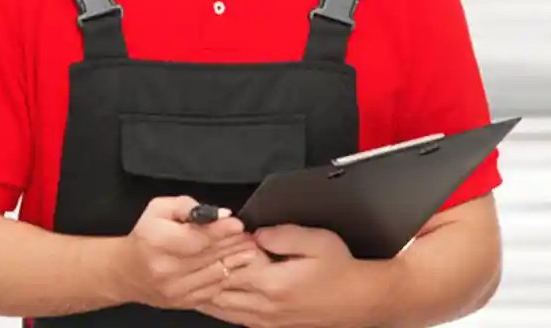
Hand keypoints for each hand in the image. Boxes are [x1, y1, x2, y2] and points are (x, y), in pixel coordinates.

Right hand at [116, 196, 260, 310]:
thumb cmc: (146, 236)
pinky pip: (213, 289)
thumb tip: (218, 214)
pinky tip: (237, 265)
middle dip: (233, 243)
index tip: (237, 224)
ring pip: (215, 273)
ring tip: (249, 248)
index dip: (220, 231)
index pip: (196, 238)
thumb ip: (187, 206)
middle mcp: (165, 268)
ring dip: (235, 260)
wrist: (128, 272)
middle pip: (209, 255)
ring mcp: (175, 289)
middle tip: (248, 235)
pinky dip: (227, 276)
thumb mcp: (160, 209)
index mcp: (157, 241)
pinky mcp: (183, 302)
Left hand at [198, 224, 389, 327]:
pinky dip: (218, 305)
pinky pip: (232, 318)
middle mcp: (264, 306)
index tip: (213, 235)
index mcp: (272, 283)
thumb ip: (282, 234)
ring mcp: (265, 320)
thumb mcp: (317, 240)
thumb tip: (254, 232)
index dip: (216, 249)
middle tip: (194, 254)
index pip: (228, 266)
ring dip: (205, 291)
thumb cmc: (340, 270)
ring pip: (221, 308)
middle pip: (218, 290)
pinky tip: (211, 295)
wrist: (359, 300)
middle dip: (204, 271)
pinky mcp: (268, 326)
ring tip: (192, 276)